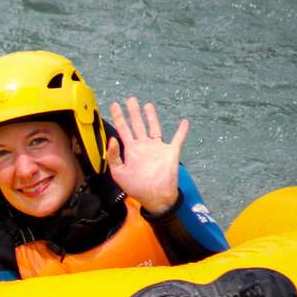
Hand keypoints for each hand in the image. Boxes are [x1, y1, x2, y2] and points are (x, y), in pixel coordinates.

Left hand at [106, 97, 188, 214]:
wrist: (155, 196)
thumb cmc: (136, 187)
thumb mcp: (118, 173)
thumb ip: (113, 156)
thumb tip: (112, 139)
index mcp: (131, 150)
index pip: (123, 129)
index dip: (118, 117)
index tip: (114, 105)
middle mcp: (143, 146)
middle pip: (137, 124)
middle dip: (133, 112)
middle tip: (130, 99)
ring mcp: (157, 148)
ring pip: (154, 127)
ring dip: (151, 116)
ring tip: (147, 105)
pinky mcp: (170, 151)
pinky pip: (178, 139)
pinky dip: (181, 131)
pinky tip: (184, 122)